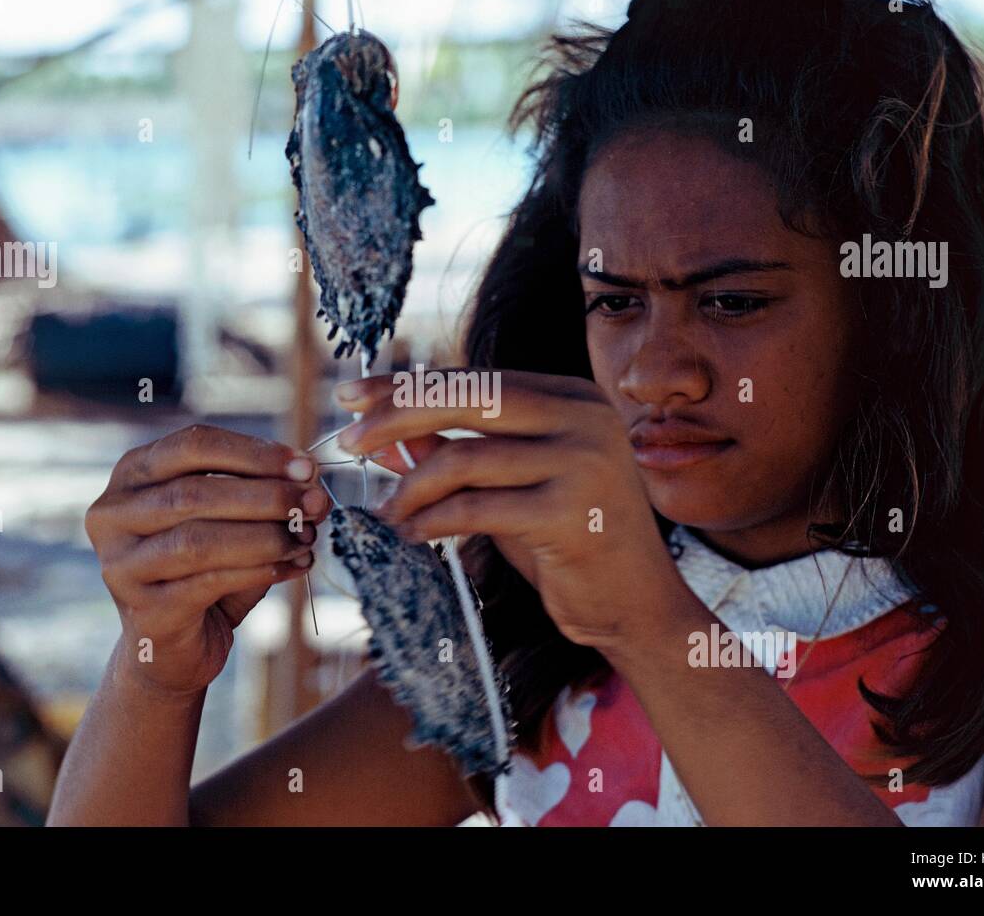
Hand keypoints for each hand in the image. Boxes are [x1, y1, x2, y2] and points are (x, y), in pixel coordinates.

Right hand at [85, 424, 330, 696]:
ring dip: (266, 536)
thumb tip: (311, 477)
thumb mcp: (229, 521)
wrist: (176, 647)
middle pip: (195, 492)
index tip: (306, 466)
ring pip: (199, 540)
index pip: (193, 445)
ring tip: (306, 537)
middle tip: (315, 503)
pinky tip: (293, 566)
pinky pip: (208, 582)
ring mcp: (121, 565)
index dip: (254, 453)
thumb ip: (262, 496)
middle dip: (267, 496)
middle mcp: (113, 514)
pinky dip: (259, 571)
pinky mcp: (144, 610)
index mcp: (133, 474)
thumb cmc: (204, 571)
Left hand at [334, 369, 675, 652]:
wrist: (635, 605)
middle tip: (348, 442)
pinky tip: (413, 535)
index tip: (351, 396)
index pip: (474, 378)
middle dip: (397, 417)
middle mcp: (585, 417)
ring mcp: (584, 462)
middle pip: (469, 400)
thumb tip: (385, 434)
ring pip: (466, 459)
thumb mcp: (508, 487)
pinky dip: (434, 520)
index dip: (406, 385)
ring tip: (389, 512)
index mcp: (574, 397)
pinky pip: (477, 508)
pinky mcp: (571, 513)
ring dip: (412, 488)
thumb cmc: (568, 542)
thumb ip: (455, 454)